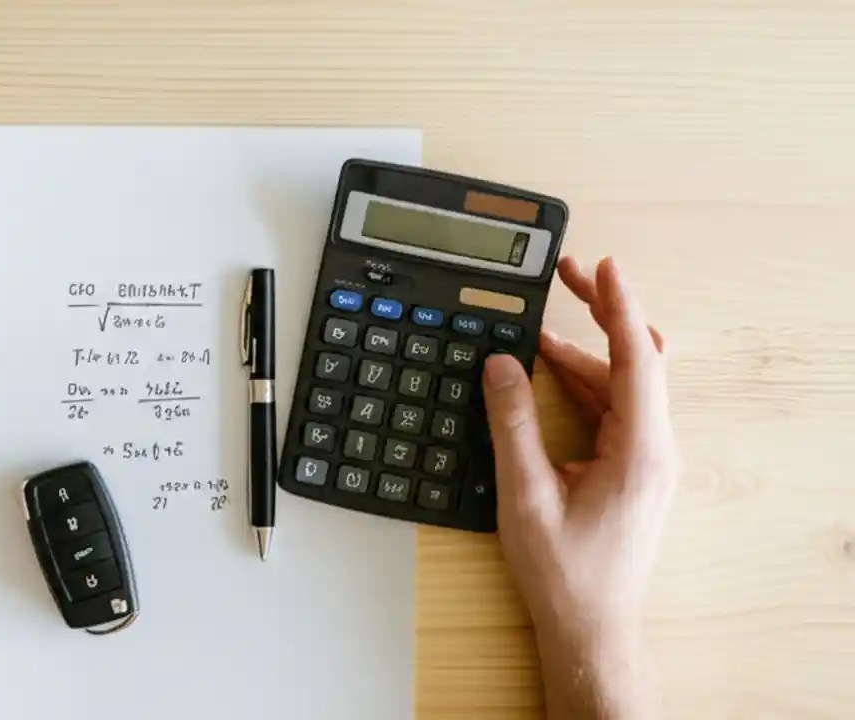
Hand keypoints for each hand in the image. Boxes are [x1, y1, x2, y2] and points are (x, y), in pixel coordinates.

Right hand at [481, 257, 678, 719]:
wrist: (591, 628)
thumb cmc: (565, 574)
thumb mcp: (526, 495)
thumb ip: (511, 425)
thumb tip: (501, 366)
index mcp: (640, 449)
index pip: (635, 359)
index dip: (618, 307)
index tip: (603, 267)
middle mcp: (652, 447)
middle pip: (633, 361)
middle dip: (600, 316)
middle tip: (565, 278)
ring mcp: (644, 458)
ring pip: (619, 385)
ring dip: (581, 354)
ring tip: (534, 332)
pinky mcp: (630, 468)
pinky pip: (611, 408)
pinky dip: (580, 383)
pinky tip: (545, 374)